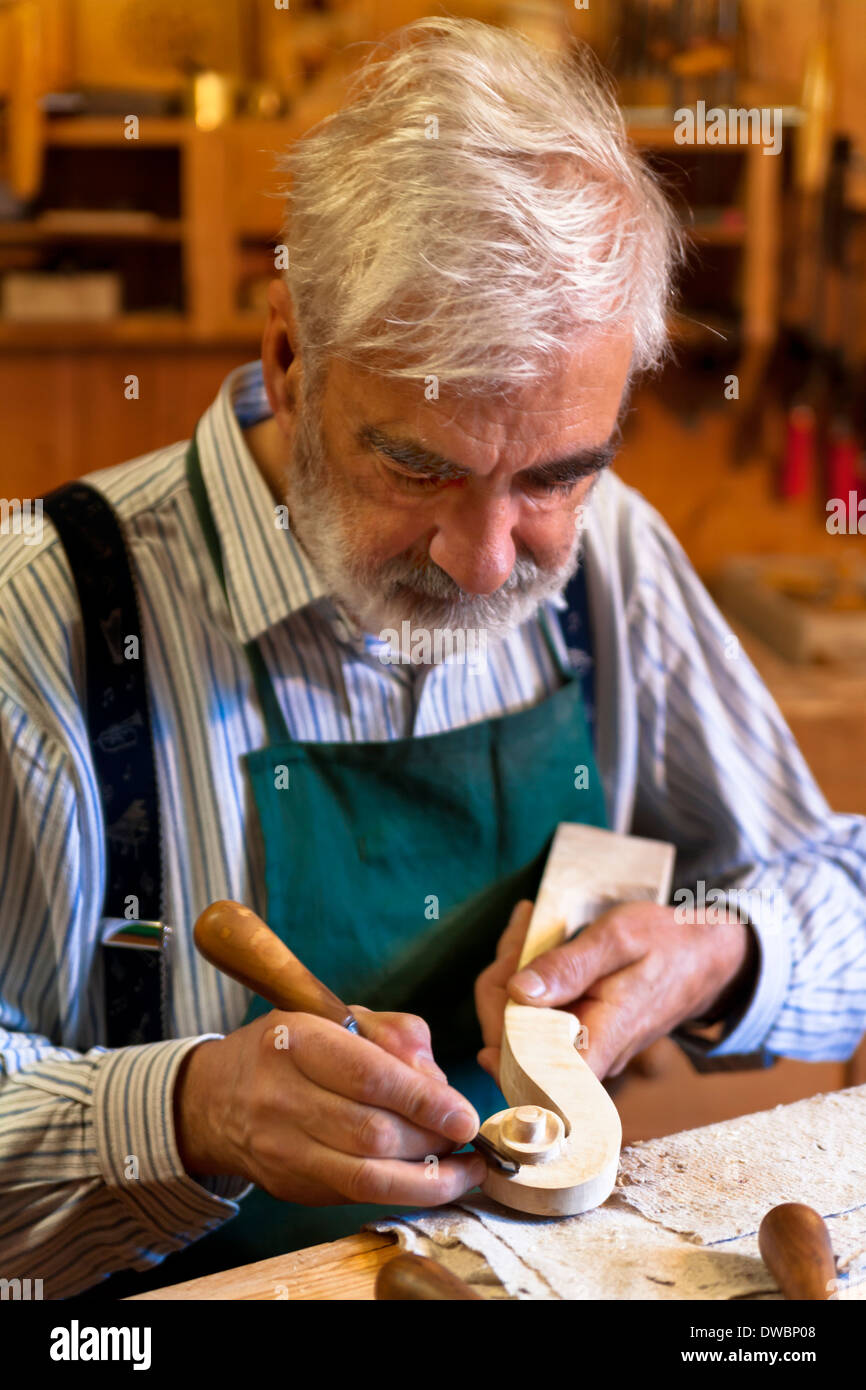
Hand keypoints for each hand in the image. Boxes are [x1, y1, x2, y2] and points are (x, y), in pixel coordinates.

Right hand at [174, 1006, 485, 1206]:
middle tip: (467, 1136)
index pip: (369, 1077)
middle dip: (433, 1140)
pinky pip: (358, 1196)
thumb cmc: (290, 1048)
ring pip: (367, 1176)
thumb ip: (394, 1035)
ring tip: (462, 1166)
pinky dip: (404, 1192)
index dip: (425, 1101)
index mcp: (295, 1042)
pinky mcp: (292, 1187)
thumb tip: (439, 1083)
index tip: (465, 1115)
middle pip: (373, 1134)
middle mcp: (283, 1098)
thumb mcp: (336, 1017)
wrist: (214, 1097)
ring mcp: (283, 1150)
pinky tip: (433, 1180)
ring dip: (428, 1177)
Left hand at [475, 899, 751, 1081]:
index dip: (499, 1040)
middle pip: (511, 1041)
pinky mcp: (576, 1038)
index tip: (503, 974)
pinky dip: (525, 980)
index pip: (531, 1074)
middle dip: (501, 983)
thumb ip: (568, 967)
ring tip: (527, 925)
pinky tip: (533, 942)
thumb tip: (519, 992)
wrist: (705, 957)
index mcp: (599, 1042)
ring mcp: (580, 1051)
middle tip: (521, 926)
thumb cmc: (666, 944)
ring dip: (510, 975)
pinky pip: (534, 1018)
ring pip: (517, 1026)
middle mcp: (587, 1060)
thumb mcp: (617, 939)